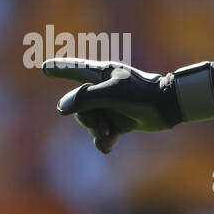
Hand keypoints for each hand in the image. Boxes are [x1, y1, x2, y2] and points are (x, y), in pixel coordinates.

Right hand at [42, 58, 182, 153]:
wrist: (168, 108)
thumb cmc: (141, 95)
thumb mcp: (112, 94)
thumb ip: (86, 99)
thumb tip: (62, 107)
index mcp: (102, 75)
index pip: (76, 70)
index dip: (60, 69)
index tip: (45, 68)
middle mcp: (104, 91)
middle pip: (79, 107)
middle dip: (86, 119)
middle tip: (100, 124)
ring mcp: (111, 108)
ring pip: (90, 123)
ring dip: (97, 130)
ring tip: (109, 131)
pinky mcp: (120, 123)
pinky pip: (103, 137)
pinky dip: (104, 142)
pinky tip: (108, 144)